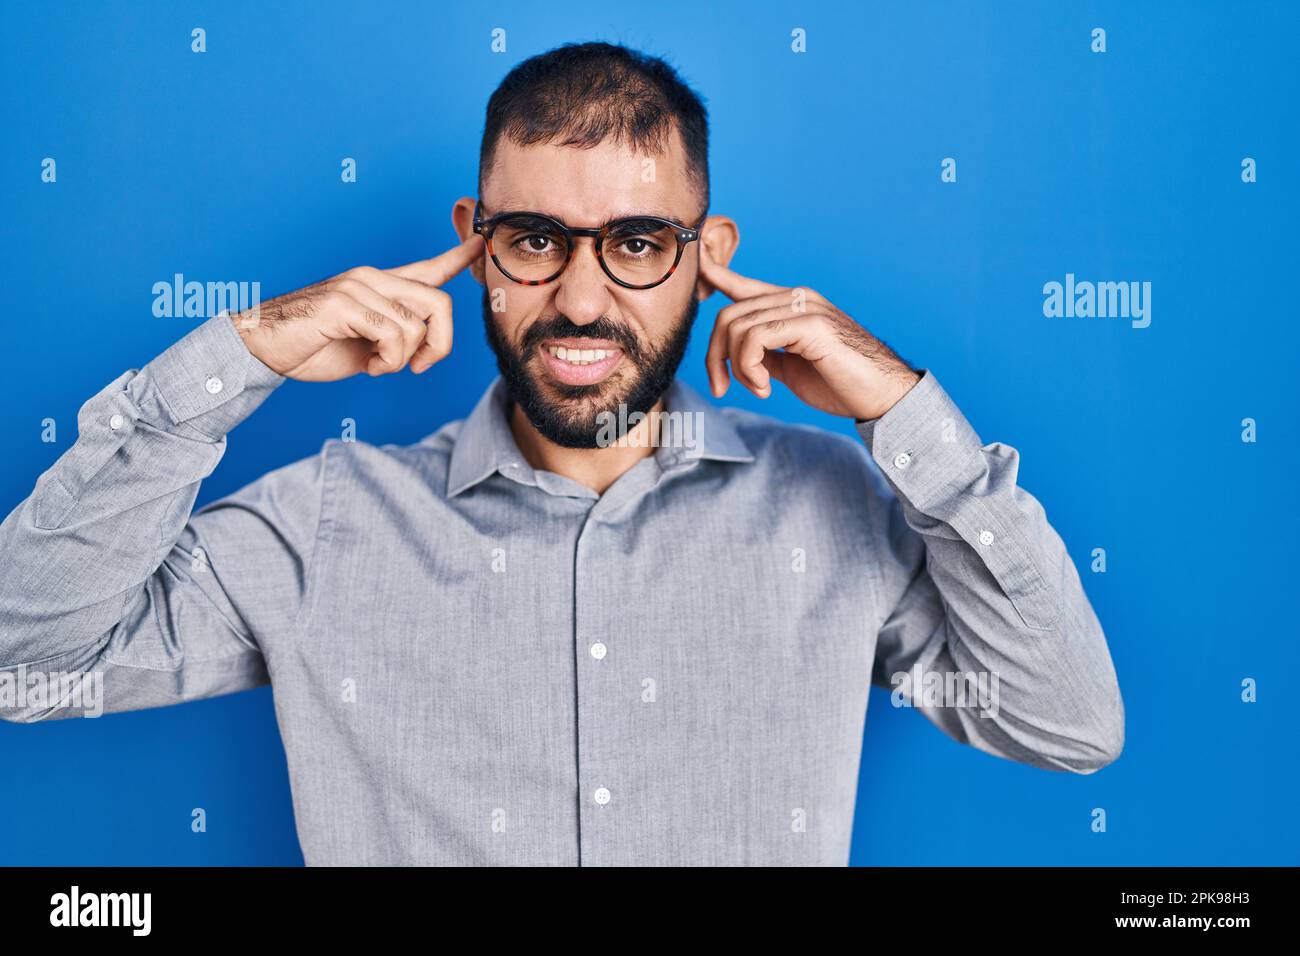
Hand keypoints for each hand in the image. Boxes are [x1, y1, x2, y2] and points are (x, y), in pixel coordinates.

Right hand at [231, 234, 482, 381]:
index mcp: (379, 285)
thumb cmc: (312, 346)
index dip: (459, 258)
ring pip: (417, 325)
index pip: (428, 267)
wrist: (261, 347)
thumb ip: (396, 338)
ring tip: (380, 365)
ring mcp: (358, 288)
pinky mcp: (344, 304)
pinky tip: (370, 365)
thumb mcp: (366, 344)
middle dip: (441, 344)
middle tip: (420, 367)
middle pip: (438, 302)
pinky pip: (394, 335)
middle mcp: (371, 278)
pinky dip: (389, 360)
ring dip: (404, 359)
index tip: (482, 245)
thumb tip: (423, 347)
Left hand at [700, 243, 920, 420]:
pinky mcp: (811, 324)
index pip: (745, 285)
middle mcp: (797, 298)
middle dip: (714, 355)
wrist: (883, 396)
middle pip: (728, 315)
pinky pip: (755, 337)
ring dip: (737, 368)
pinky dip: (749, 367)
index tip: (697, 267)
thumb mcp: (792, 368)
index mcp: (793, 305)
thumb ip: (766, 354)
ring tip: (759, 388)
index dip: (716, 275)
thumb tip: (740, 355)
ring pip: (737, 326)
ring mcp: (805, 307)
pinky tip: (765, 387)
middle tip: (722, 387)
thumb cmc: (842, 383)